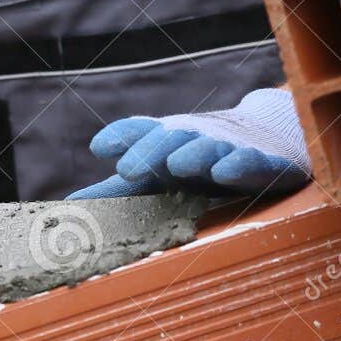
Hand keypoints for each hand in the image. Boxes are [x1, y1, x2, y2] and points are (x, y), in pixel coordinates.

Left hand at [67, 87, 309, 200]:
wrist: (271, 138)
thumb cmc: (201, 160)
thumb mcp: (159, 176)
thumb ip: (119, 193)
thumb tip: (69, 207)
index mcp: (168, 143)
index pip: (142, 132)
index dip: (123, 136)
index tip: (98, 146)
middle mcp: (196, 141)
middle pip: (172, 138)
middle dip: (150, 150)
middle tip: (127, 168)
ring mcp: (232, 150)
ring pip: (211, 146)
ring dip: (192, 152)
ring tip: (175, 163)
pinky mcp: (266, 165)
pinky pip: (253, 163)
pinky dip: (239, 164)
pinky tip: (225, 170)